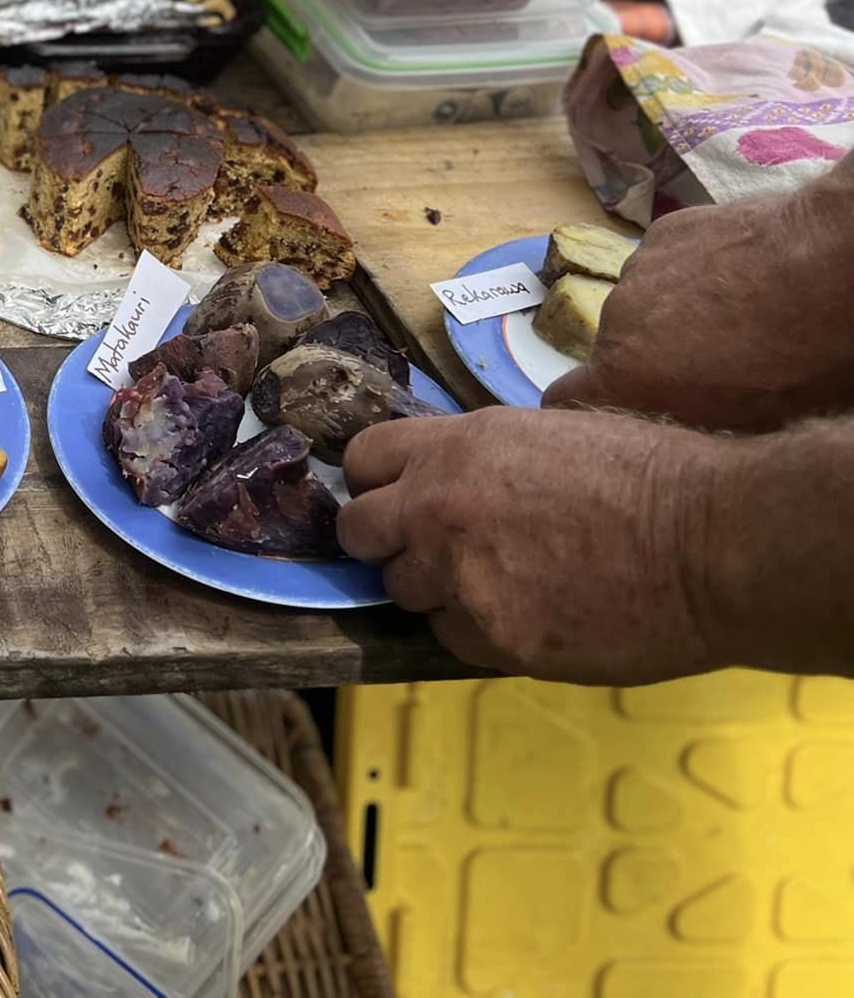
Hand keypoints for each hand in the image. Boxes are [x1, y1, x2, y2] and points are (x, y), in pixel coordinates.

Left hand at [337, 409, 727, 684]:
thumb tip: (454, 476)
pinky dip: (474, 631)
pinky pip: (450, 638)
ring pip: (402, 592)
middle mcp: (438, 510)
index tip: (396, 495)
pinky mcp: (493, 640)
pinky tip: (524, 615)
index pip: (363, 459)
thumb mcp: (550, 433)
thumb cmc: (653, 476)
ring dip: (434, 589)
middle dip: (384, 540)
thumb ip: (482, 457)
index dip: (378, 480)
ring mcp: (460, 579)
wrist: (713, 546)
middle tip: (427, 548)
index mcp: (454, 448)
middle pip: (358, 532)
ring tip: (494, 583)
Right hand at [543, 165, 853, 430]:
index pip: (562, 401)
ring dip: (673, 312)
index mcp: (625, 376)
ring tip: (737, 310)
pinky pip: (668, 262)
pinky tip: (743, 272)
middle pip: (616, 348)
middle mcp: (613, 321)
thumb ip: (686, 423)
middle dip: (652, 355)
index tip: (616, 407)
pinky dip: (694, 270)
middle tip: (715, 358)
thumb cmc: (799, 357)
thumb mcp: (745, 422)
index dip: (584, 406)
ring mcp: (637, 269)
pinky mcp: (666, 230)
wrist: (829, 261)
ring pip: (644, 302)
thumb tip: (676, 421)